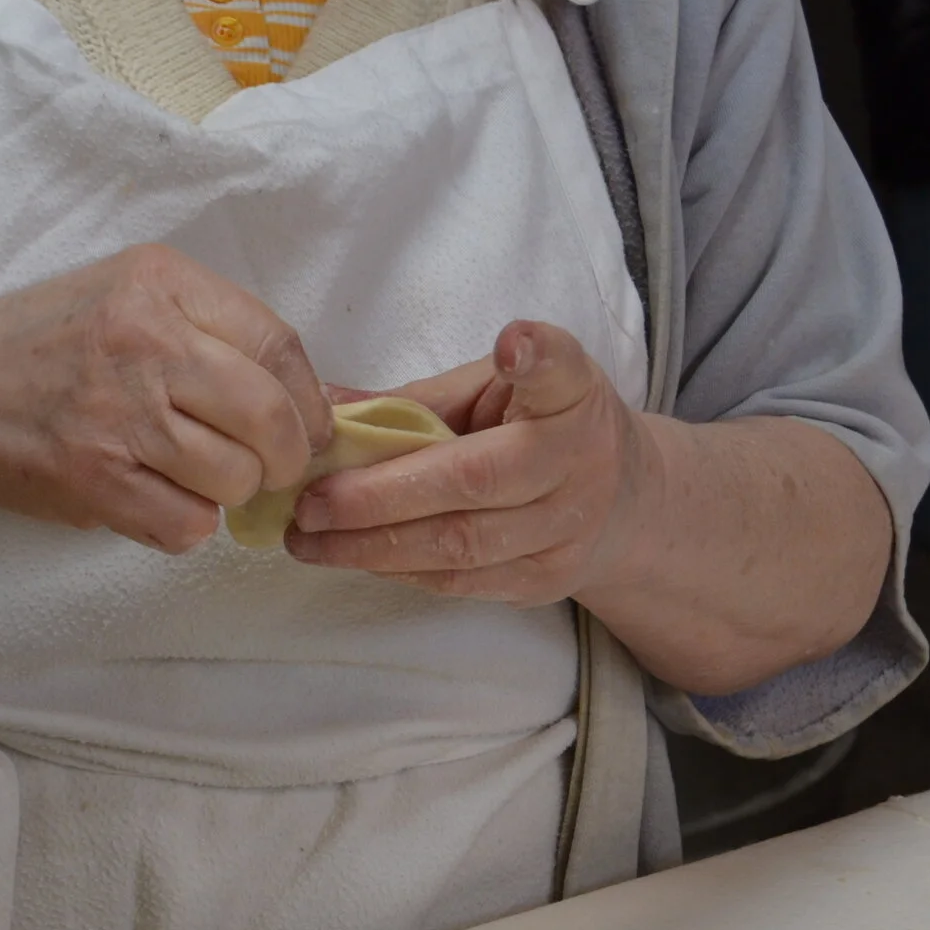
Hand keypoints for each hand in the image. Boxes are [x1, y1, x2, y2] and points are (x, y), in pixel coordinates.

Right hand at [0, 244, 333, 551]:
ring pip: (234, 479)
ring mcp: (117, 413)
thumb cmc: (52, 346)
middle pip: (269, 417)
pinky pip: (186, 524)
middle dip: (285, 457)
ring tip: (193, 475)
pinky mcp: (93, 478)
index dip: (310, 401)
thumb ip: (216, 332)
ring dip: (228, 493)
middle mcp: (143, 340)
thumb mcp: (132, 298)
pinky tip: (155, 498)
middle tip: (268, 467)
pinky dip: (184, 524)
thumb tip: (317, 400)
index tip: (310, 428)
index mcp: (161, 283)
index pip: (278, 346)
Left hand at [284, 321, 658, 605]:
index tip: (511, 346)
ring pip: (461, 545)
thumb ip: (420, 400)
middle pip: (476, 480)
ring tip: (308, 539)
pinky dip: (397, 569)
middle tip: (309, 503)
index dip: (537, 359)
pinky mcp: (546, 581)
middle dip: (379, 496)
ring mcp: (568, 529)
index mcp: (571, 394)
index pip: (561, 371)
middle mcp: (580, 460)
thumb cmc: (537, 428)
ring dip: (373, 546)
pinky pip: (460, 583)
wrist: (621, 503)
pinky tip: (353, 557)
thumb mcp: (492, 392)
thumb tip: (321, 403)